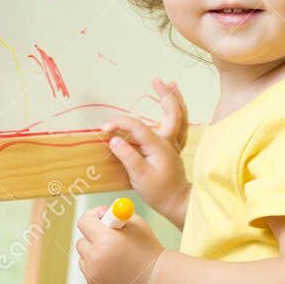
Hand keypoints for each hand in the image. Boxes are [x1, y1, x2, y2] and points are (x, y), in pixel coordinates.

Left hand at [75, 206, 164, 283]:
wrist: (156, 278)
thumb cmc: (148, 249)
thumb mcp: (136, 224)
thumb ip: (115, 215)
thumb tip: (100, 214)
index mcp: (105, 239)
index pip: (85, 222)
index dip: (93, 216)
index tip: (100, 217)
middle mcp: (96, 258)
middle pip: (81, 241)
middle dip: (92, 236)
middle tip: (105, 235)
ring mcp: (94, 274)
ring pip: (84, 257)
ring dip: (94, 252)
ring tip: (114, 254)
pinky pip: (88, 270)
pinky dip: (97, 266)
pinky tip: (115, 267)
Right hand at [100, 76, 189, 222]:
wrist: (177, 203)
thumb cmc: (159, 192)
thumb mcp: (139, 177)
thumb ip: (127, 156)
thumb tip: (114, 140)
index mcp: (159, 146)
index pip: (137, 126)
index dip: (119, 124)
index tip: (104, 129)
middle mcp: (169, 141)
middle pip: (171, 112)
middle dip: (164, 94)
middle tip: (156, 80)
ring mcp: (174, 144)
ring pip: (180, 116)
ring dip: (175, 98)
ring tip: (170, 84)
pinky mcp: (174, 149)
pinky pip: (180, 126)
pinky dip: (179, 112)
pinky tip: (175, 105)